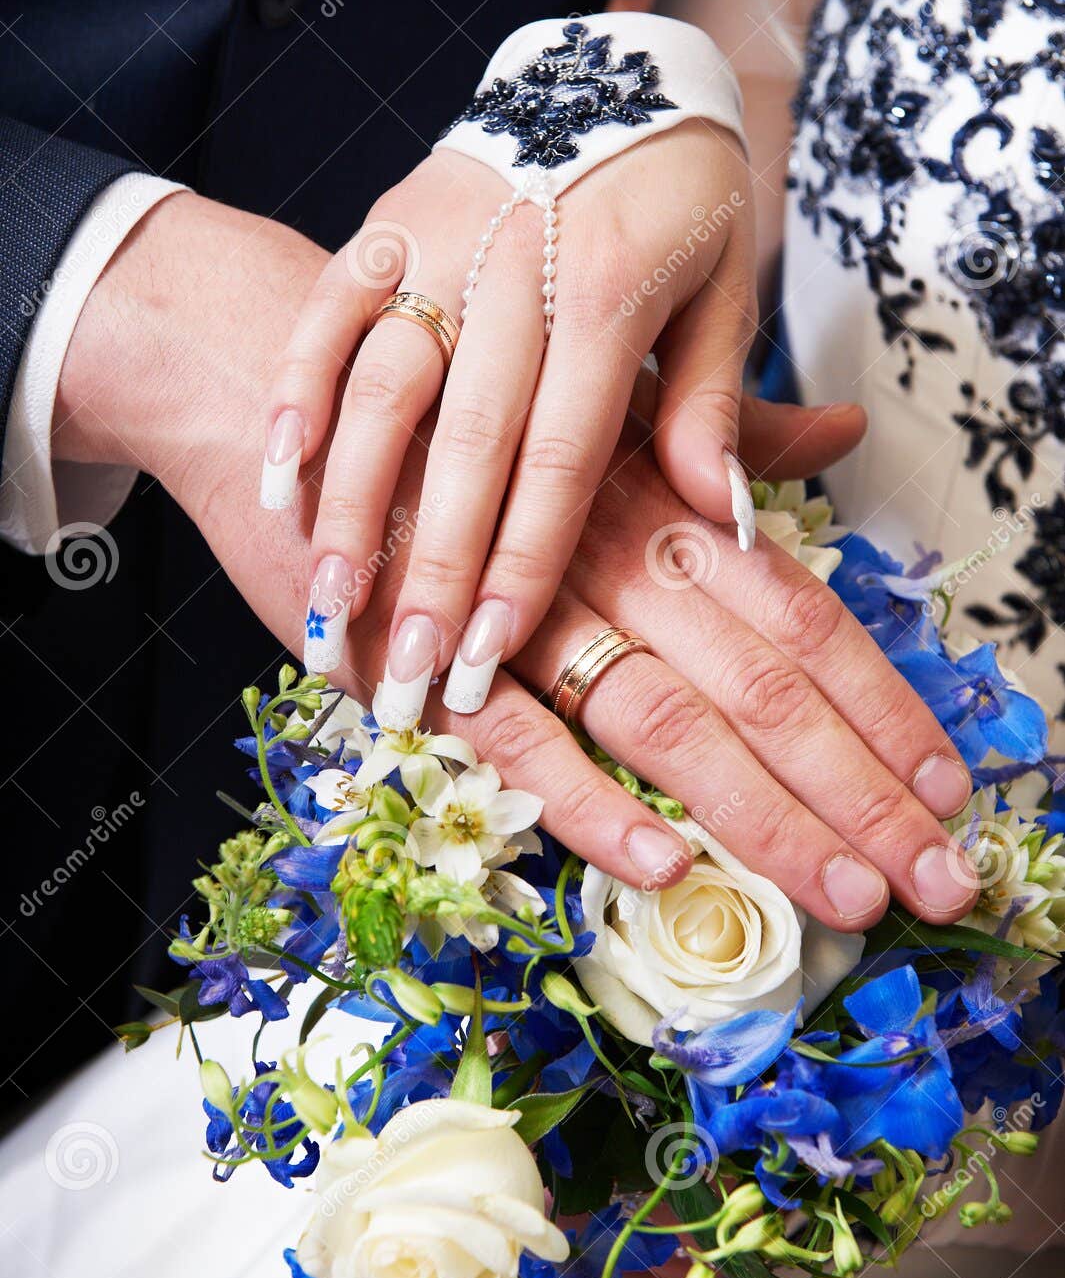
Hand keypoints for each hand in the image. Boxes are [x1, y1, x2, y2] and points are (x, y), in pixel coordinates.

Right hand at [56, 191, 973, 926]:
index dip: (883, 705)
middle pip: (764, 684)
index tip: (951, 789)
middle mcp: (611, 552)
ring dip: (762, 817)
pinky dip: (591, 803)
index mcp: (662, 499)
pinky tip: (666, 865)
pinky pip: (519, 739)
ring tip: (845, 896)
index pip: (804, 615)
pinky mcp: (425, 654)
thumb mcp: (604, 406)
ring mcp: (519, 607)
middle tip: (937, 881)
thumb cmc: (457, 407)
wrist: (279, 382)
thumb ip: (723, 432)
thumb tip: (838, 425)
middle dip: (859, 792)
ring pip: (668, 721)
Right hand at [264, 120, 783, 723]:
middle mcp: (515, 266)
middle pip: (466, 442)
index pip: (561, 456)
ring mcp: (440, 238)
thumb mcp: (726, 288)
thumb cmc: (681, 196)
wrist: (617, 65)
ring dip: (351, 499)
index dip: (524, 562)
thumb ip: (713, 405)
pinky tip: (276, 474)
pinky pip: (330, 308)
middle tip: (405, 665)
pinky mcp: (387, 218)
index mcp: (606, 290)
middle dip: (433, 563)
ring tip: (330, 599)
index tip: (488, 652)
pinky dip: (297, 388)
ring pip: (381, 384)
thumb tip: (718, 518)